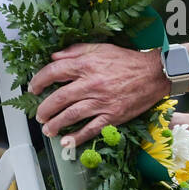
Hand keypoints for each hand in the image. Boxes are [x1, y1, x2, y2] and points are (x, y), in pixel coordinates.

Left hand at [28, 43, 168, 144]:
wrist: (154, 74)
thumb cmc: (127, 60)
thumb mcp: (101, 48)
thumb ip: (76, 51)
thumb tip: (54, 56)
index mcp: (87, 65)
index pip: (55, 72)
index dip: (39, 80)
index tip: (34, 88)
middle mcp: (92, 84)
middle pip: (60, 98)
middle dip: (45, 108)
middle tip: (39, 115)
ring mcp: (102, 101)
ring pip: (72, 115)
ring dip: (56, 124)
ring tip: (47, 130)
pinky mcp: (113, 115)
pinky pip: (91, 129)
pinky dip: (77, 137)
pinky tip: (67, 142)